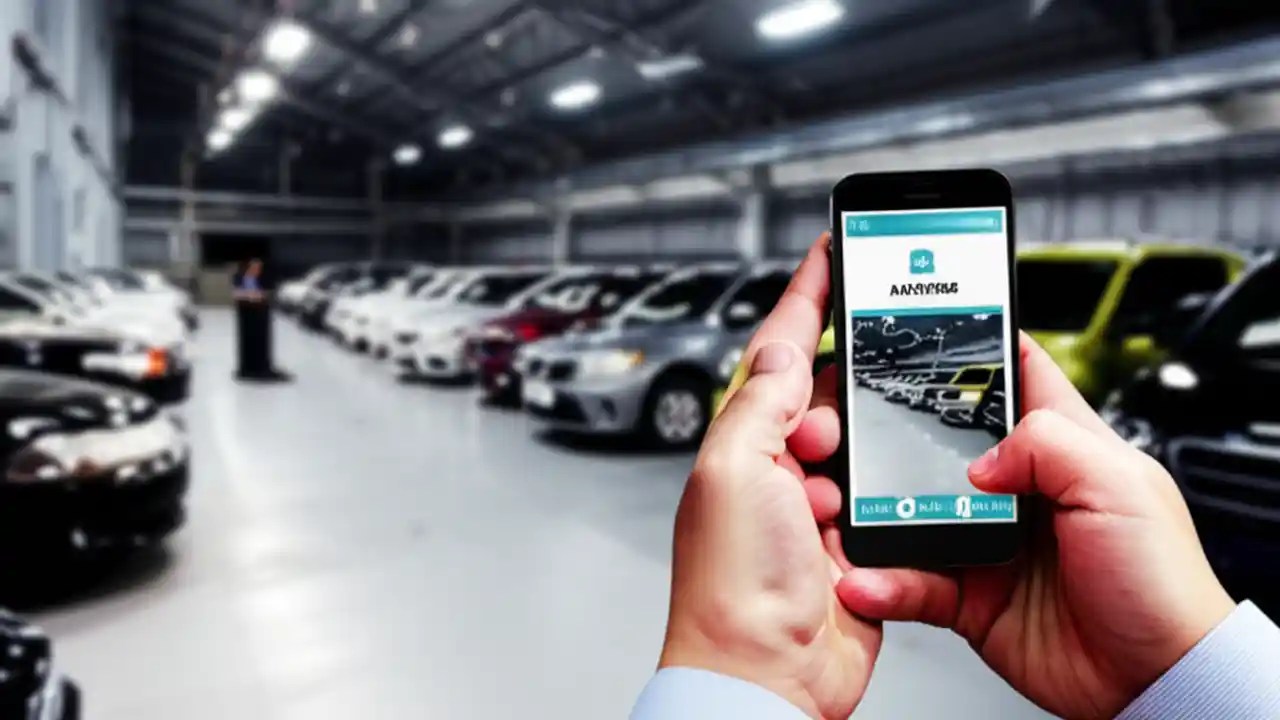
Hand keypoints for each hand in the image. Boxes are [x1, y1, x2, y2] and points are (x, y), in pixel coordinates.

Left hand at [659, 234, 880, 719]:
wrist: (765, 676)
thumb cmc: (732, 589)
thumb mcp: (736, 471)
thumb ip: (762, 403)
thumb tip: (784, 347)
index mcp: (740, 443)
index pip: (779, 351)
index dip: (807, 297)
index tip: (830, 251)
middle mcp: (774, 470)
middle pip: (826, 394)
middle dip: (846, 388)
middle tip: (858, 397)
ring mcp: (814, 508)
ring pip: (861, 444)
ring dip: (870, 445)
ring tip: (864, 460)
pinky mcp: (853, 545)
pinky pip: (882, 495)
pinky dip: (890, 487)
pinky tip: (890, 494)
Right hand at [832, 335, 1235, 718]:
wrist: (1153, 679)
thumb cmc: (1162, 583)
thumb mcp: (1119, 485)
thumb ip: (1046, 445)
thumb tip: (978, 460)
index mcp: (1062, 446)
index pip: (1015, 375)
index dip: (976, 349)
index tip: (924, 334)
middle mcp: (1019, 489)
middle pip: (941, 441)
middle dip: (893, 434)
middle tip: (853, 430)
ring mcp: (988, 542)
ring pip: (911, 510)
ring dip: (875, 512)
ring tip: (843, 510)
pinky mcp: (969, 597)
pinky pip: (910, 581)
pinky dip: (883, 581)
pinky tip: (867, 578)